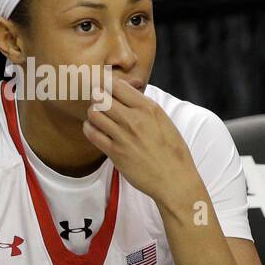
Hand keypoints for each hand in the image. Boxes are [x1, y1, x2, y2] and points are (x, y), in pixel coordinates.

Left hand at [83, 80, 199, 205]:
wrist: (174, 179)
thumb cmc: (173, 152)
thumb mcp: (164, 121)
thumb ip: (145, 107)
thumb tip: (128, 94)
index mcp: (149, 108)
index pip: (117, 85)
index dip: (109, 86)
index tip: (110, 93)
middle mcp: (135, 119)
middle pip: (100, 96)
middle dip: (97, 99)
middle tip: (101, 106)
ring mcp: (123, 136)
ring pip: (93, 113)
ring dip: (93, 114)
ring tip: (100, 120)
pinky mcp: (115, 152)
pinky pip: (92, 133)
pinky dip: (90, 129)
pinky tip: (97, 131)